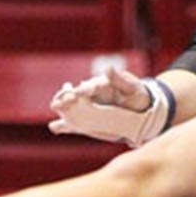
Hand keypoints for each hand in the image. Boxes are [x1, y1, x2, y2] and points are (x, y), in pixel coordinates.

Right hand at [49, 68, 170, 146]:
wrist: (141, 110)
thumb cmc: (136, 95)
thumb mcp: (131, 87)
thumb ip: (119, 80)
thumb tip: (108, 68)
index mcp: (99, 85)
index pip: (88, 87)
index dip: (83, 90)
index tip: (79, 92)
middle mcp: (89, 95)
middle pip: (73, 95)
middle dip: (66, 97)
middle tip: (62, 101)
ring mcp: (87, 108)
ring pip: (69, 107)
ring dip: (61, 108)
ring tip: (55, 110)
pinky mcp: (87, 120)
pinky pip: (73, 122)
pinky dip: (64, 125)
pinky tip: (54, 128)